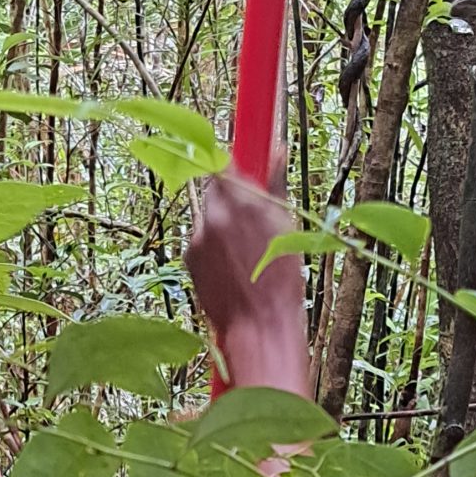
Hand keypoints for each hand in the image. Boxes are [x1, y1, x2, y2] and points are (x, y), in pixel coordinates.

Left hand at [185, 161, 304, 350]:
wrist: (259, 325)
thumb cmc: (280, 280)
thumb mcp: (286, 226)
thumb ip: (275, 184)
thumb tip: (276, 150)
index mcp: (241, 201)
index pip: (223, 160)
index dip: (231, 161)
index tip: (241, 163)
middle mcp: (214, 214)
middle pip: (216, 189)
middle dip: (231, 196)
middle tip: (252, 216)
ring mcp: (198, 236)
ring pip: (210, 217)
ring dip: (224, 225)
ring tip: (246, 251)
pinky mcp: (189, 257)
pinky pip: (201, 241)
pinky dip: (214, 247)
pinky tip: (232, 266)